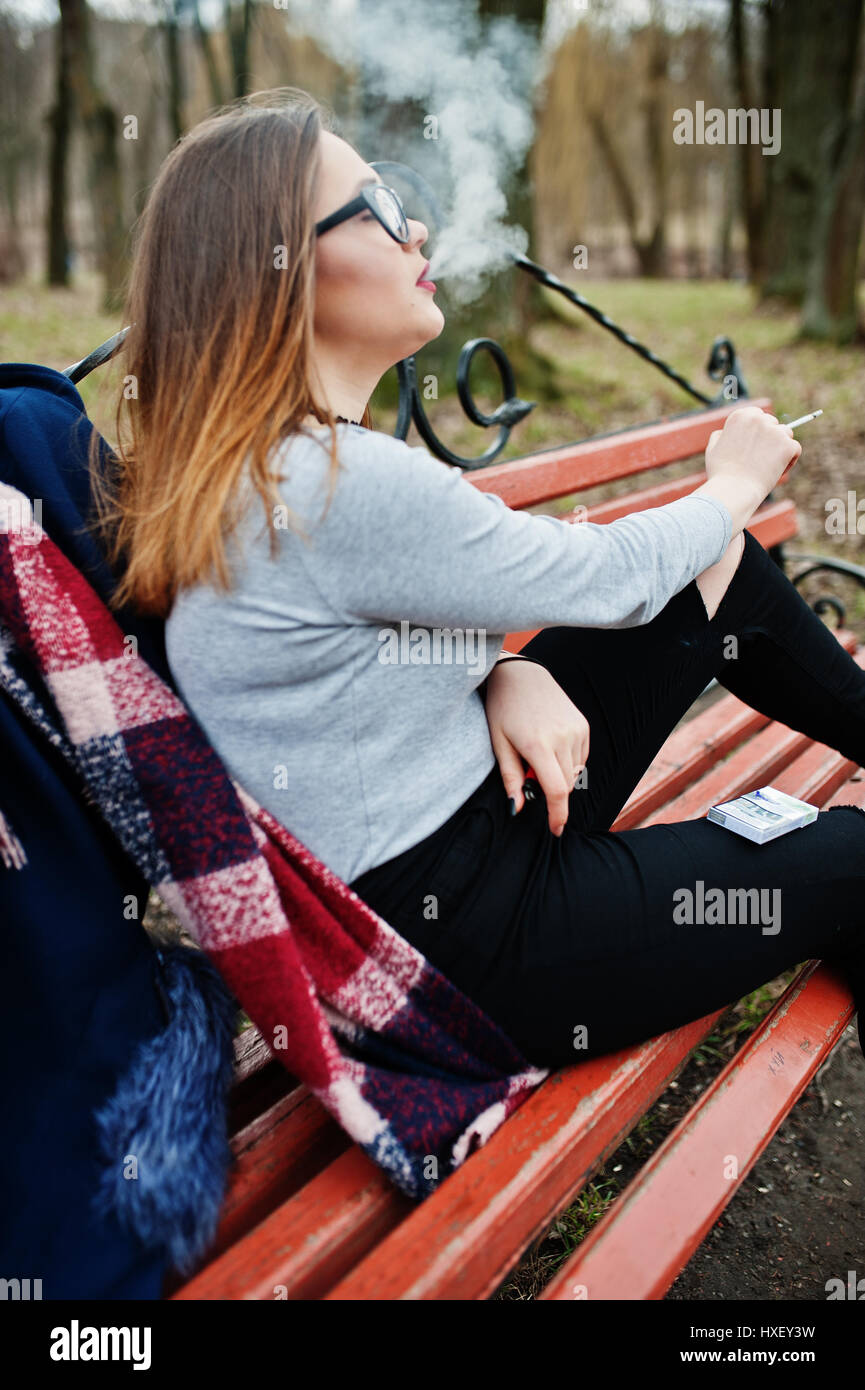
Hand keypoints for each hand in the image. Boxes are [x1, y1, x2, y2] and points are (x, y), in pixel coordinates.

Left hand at [482, 658, 589, 835]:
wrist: (521, 675)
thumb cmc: (503, 710)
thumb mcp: (498, 744)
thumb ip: (510, 778)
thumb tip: (517, 809)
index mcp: (538, 744)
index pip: (556, 790)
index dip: (557, 815)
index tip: (556, 830)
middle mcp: (562, 737)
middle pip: (565, 785)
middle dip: (551, 793)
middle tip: (529, 777)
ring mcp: (577, 730)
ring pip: (574, 773)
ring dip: (559, 776)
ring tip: (537, 755)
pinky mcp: (583, 726)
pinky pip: (580, 758)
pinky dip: (567, 763)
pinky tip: (550, 747)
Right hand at [704, 406, 800, 504]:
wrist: (734, 490)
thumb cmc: (722, 473)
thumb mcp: (713, 449)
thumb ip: (721, 435)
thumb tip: (725, 431)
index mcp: (741, 416)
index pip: (758, 415)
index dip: (757, 431)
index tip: (753, 446)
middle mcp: (759, 419)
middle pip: (773, 423)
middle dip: (769, 438)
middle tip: (759, 459)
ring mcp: (775, 431)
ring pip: (786, 434)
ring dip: (780, 447)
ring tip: (768, 465)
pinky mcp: (787, 445)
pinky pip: (795, 449)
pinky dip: (789, 460)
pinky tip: (776, 471)